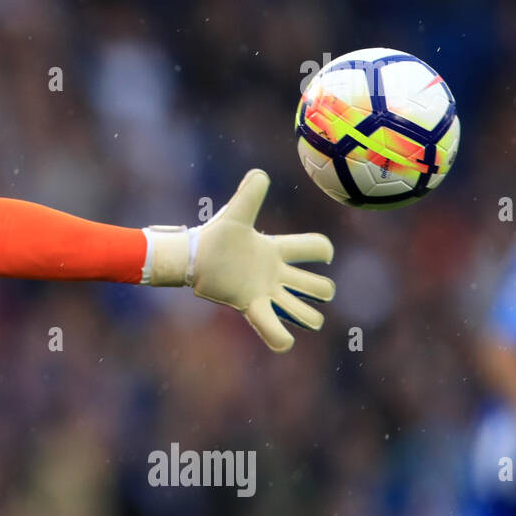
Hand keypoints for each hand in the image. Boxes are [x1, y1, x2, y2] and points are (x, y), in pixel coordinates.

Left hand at [144, 169, 335, 351]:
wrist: (191, 257)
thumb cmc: (214, 236)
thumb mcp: (235, 214)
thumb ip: (249, 194)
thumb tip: (260, 173)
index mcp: (277, 250)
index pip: (314, 248)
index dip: (324, 250)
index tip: (322, 254)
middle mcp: (276, 274)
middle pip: (318, 287)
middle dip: (322, 291)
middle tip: (306, 289)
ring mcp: (265, 292)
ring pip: (304, 312)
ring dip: (309, 317)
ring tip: (301, 316)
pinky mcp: (250, 306)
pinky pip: (273, 328)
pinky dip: (281, 338)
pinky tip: (284, 342)